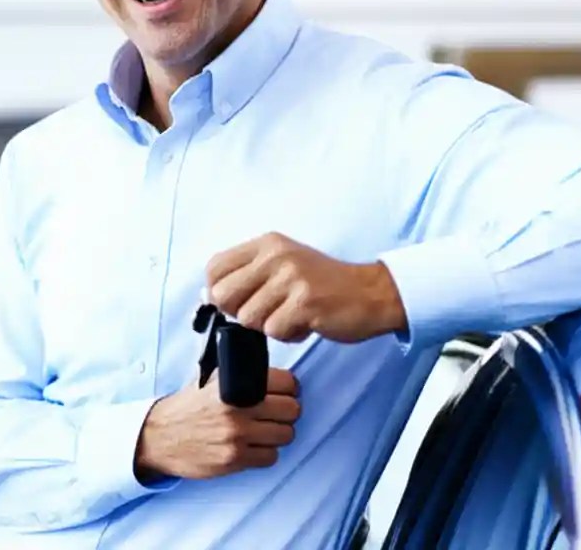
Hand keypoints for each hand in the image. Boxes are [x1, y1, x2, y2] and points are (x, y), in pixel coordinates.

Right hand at [134, 368, 299, 480]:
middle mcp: (237, 408)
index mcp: (232, 383)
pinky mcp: (235, 459)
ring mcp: (237, 436)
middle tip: (276, 413)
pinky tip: (252, 446)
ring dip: (278, 434)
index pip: (286, 382)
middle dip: (286, 411)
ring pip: (286, 434)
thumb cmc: (186, 408)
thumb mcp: (210, 379)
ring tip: (263, 431)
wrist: (159, 437)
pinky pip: (271, 457)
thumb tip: (274, 376)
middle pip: (292, 409)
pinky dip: (265, 453)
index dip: (289, 388)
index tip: (285, 392)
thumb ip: (241, 374)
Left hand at [206, 232, 406, 343]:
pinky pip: (274, 331)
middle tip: (267, 312)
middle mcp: (275, 256)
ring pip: (248, 319)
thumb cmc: (323, 284)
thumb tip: (209, 296)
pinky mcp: (305, 302)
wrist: (372, 293)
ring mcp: (291, 278)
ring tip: (292, 314)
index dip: (216, 291)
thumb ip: (249, 275)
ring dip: (269, 325)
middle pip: (224, 296)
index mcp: (266, 244)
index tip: (236, 302)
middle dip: (240, 313)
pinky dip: (288, 335)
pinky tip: (306, 323)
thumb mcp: (283, 265)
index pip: (214, 267)